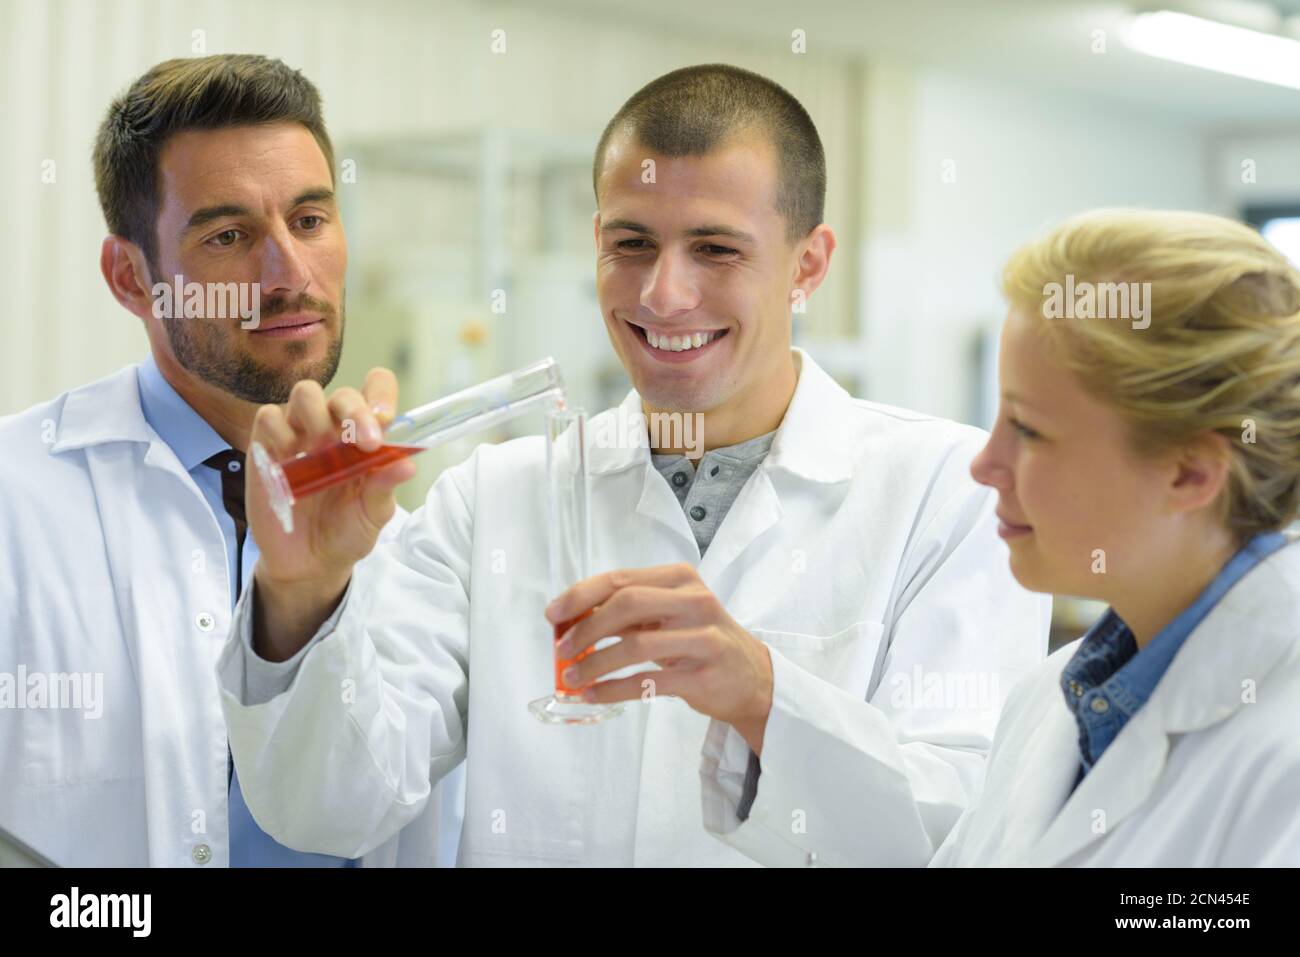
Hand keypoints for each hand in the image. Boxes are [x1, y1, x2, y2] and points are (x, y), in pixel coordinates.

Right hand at [246, 368, 416, 658]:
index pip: (376, 390)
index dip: (381, 395)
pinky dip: (279, 430)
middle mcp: (334, 428)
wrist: (309, 565)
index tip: (386, 420)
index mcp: (365, 436)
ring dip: (317, 414)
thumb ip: (385, 488)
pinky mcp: (266, 448)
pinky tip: (289, 457)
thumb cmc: (348, 532)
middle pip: (342, 392)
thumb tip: (407, 465)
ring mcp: (299, 434)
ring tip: (321, 448)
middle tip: (365, 443)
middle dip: (356, 411)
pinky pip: (268, 417)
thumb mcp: (373, 515)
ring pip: (305, 393)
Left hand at [544, 563, 773, 753]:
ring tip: (572, 676)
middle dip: (586, 627)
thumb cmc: (700, 640)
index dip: (581, 595)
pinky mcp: (703, 675)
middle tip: (562, 649)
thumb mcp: (669, 615)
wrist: (752, 677)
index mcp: (680, 579)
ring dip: (595, 662)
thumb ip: (628, 612)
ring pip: (636, 645)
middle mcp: (695, 601)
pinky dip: (614, 689)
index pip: (621, 579)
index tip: (554, 615)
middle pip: (628, 604)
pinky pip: (648, 682)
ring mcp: (703, 637)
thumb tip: (572, 622)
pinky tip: (594, 694)